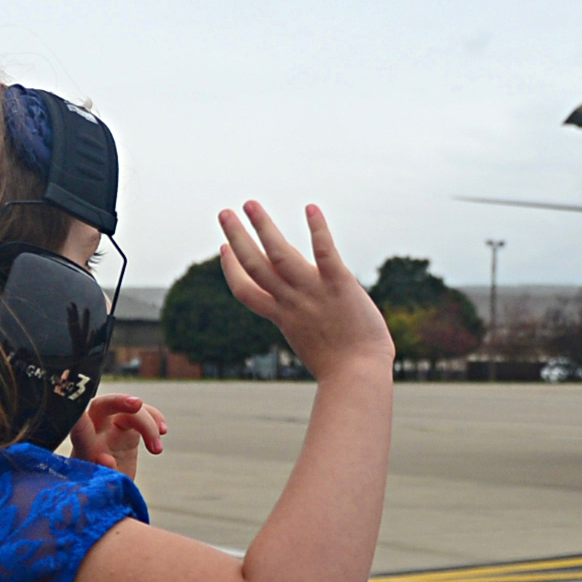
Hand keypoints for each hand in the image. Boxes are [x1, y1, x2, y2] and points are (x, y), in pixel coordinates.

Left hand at [68, 393, 167, 478]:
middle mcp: (95, 431)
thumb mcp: (102, 488)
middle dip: (118, 401)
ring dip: (147, 424)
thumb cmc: (99, 487)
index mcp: (84, 448)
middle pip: (102, 406)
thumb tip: (106, 459)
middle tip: (137, 404)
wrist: (106, 486)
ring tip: (157, 450)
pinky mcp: (127, 426)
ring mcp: (112, 426)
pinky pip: (142, 412)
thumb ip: (103, 474)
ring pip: (129, 410)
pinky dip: (154, 418)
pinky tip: (162, 430)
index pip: (79, 428)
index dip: (80, 418)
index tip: (83, 412)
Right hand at [218, 203, 393, 379]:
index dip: (232, 269)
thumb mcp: (313, 345)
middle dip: (237, 237)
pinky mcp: (339, 284)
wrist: (358, 378)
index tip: (225, 249)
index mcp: (283, 318)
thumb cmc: (344, 370)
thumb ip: (308, 327)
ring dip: (262, 226)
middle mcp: (291, 302)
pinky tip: (310, 208)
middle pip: (254, 265)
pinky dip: (317, 229)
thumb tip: (310, 323)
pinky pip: (324, 252)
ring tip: (250, 203)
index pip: (246, 291)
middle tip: (224, 213)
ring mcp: (313, 292)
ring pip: (279, 254)